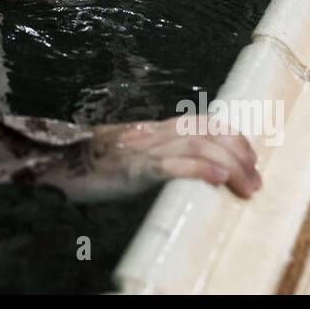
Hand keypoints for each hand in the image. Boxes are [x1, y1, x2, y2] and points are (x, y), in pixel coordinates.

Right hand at [38, 116, 261, 201]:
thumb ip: (154, 156)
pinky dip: (199, 169)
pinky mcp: (132, 169)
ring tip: (247, 186)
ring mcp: (143, 150)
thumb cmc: (90, 164)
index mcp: (153, 130)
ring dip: (230, 164)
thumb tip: (185, 171)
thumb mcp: (128, 154)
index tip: (250, 159)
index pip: (202, 122)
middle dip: (239, 154)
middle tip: (255, 181)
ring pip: (198, 145)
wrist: (54, 163)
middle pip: (207, 133)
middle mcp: (153, 134)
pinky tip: (219, 179)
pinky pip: (170, 165)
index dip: (231, 137)